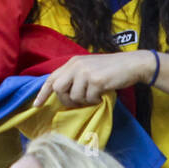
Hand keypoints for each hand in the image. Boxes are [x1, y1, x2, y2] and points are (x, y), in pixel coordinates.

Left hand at [32, 50, 154, 108]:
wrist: (132, 64)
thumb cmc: (111, 69)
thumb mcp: (89, 68)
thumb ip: (75, 76)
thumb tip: (61, 93)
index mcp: (72, 62)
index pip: (52, 78)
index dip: (42, 93)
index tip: (36, 105)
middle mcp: (76, 65)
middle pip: (58, 89)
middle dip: (66, 100)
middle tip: (78, 102)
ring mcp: (85, 72)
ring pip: (74, 96)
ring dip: (84, 101)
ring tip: (95, 94)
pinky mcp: (96, 80)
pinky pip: (89, 98)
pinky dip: (95, 100)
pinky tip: (102, 94)